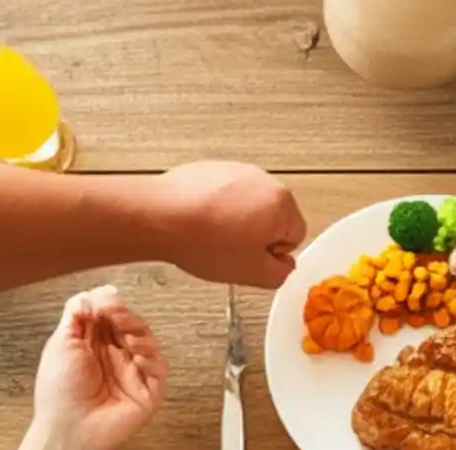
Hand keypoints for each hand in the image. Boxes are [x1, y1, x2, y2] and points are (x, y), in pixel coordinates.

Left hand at [34, 285, 167, 449]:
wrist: (67, 427)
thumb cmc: (59, 390)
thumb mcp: (62, 342)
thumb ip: (77, 313)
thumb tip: (96, 292)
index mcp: (96, 345)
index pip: (111, 316)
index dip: (110, 306)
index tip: (102, 304)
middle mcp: (116, 357)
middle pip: (132, 325)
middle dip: (125, 316)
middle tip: (114, 316)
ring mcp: (133, 374)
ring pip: (149, 342)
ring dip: (139, 333)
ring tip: (125, 337)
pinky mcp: (148, 392)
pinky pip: (159, 368)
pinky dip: (152, 357)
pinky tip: (136, 356)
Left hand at [155, 161, 304, 288]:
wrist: (160, 217)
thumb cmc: (206, 242)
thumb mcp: (253, 274)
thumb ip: (281, 273)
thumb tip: (283, 266)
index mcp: (282, 203)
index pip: (295, 235)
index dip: (272, 253)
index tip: (250, 258)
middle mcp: (263, 180)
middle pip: (272, 217)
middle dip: (256, 235)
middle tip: (231, 251)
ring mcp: (237, 171)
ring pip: (248, 206)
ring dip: (236, 222)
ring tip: (211, 237)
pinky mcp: (212, 170)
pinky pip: (225, 196)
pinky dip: (216, 210)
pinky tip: (198, 223)